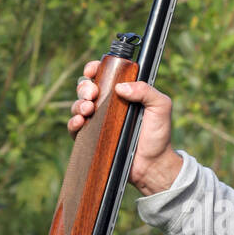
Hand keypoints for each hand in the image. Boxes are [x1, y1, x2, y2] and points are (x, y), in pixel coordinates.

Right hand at [68, 58, 181, 194]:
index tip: (92, 70)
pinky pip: (75, 129)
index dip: (94, 69)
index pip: (103, 75)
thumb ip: (146, 91)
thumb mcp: (160, 107)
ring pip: (78, 106)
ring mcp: (98, 122)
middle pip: (86, 88)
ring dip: (78, 104)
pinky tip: (80, 121)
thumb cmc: (158, 135)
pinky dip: (73, 123)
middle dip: (84, 87)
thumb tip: (119, 87)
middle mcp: (108, 105)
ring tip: (88, 109)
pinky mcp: (92, 139)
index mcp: (122, 93)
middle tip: (93, 94)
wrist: (153, 165)